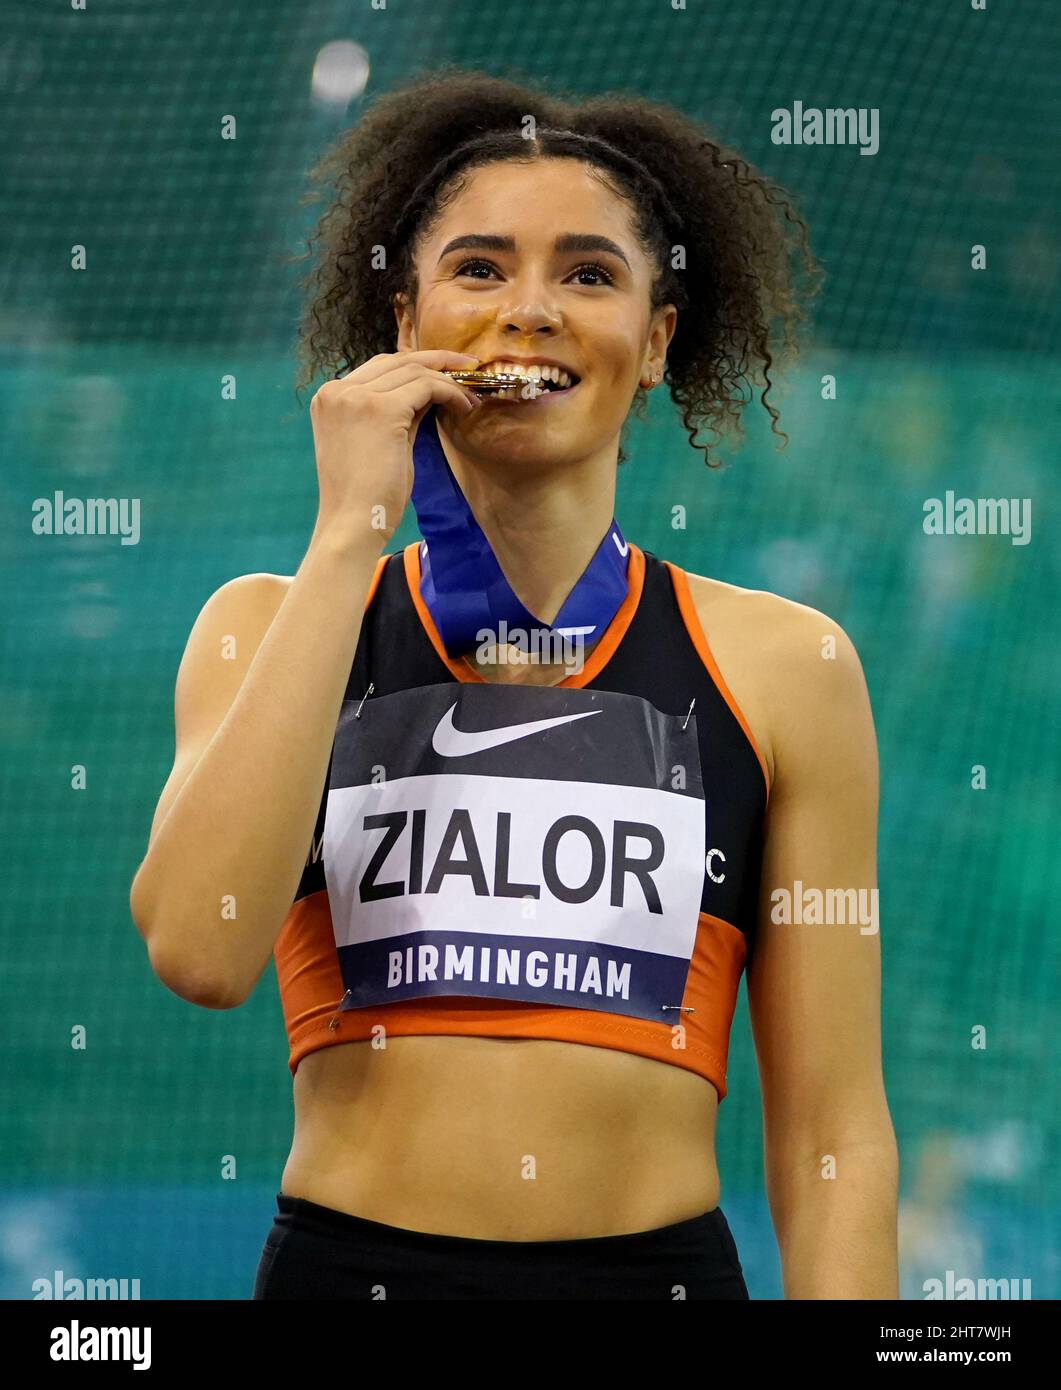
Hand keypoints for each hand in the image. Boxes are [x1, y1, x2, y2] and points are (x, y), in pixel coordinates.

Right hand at [309, 349, 481, 544]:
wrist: (352, 525)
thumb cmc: (366, 495)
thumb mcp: (380, 442)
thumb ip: (398, 412)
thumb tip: (429, 389)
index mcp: (329, 397)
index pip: (379, 367)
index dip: (416, 365)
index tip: (446, 370)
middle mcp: (337, 390)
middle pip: (396, 360)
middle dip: (437, 360)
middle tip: (469, 367)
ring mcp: (356, 397)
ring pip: (414, 370)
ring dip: (448, 380)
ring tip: (470, 398)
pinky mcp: (381, 409)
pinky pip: (426, 387)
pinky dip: (450, 392)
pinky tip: (465, 407)